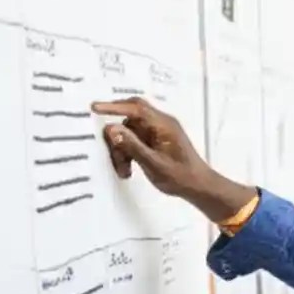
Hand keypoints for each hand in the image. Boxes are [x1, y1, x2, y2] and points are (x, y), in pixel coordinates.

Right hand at [91, 97, 211, 197]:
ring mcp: (157, 132)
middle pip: (130, 118)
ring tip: (123, 170)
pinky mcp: (154, 141)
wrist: (198, 187)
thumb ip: (132, 146)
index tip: (95, 107)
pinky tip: (128, 170)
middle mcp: (160, 124)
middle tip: (108, 149)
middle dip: (116, 133)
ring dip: (122, 150)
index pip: (136, 108)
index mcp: (164, 124)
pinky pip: (134, 141)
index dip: (114, 107)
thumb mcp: (154, 163)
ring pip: (129, 132)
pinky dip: (128, 153)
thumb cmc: (180, 176)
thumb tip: (111, 129)